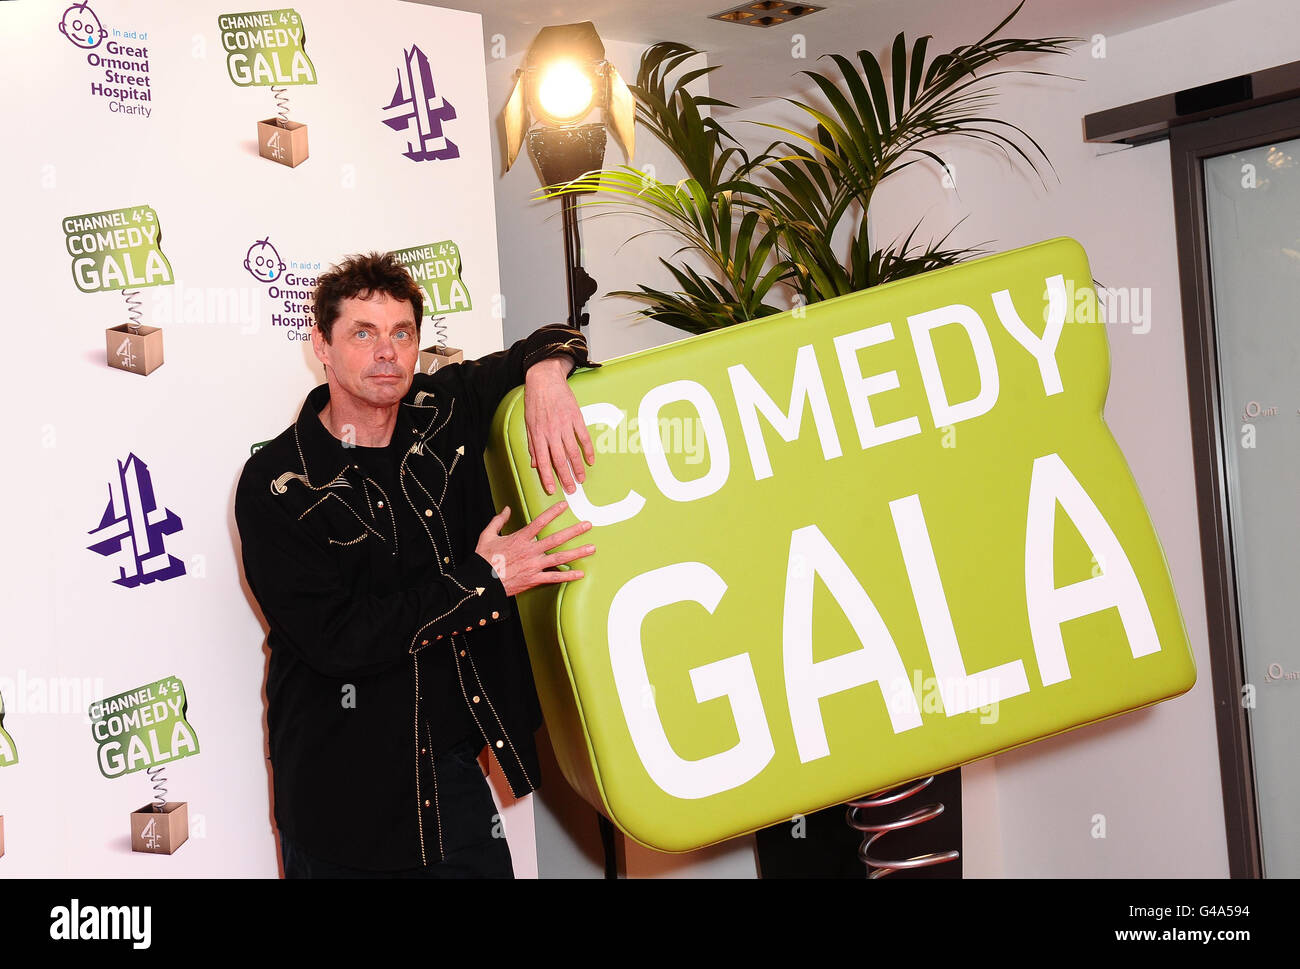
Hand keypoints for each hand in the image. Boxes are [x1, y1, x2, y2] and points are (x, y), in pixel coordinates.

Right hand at [474, 499, 593, 596]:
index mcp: (519, 538)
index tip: (564, 505)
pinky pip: (554, 578)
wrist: (481, 583)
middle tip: (588, 525)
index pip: (540, 522)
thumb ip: (498, 521)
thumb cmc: (483, 559)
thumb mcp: (487, 535)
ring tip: (591, 548)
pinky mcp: (534, 579)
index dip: (553, 512)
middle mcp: (529, 551)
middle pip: (556, 539)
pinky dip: (568, 576)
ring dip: (577, 553)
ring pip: (559, 558)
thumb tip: (507, 509)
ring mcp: (533, 566)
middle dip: (574, 531)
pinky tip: (580, 574)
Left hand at [524, 356, 594, 494]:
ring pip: (572, 451)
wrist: (544, 379)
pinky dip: (588, 450)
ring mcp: (564, 424)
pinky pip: (583, 437)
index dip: (547, 477)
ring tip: (581, 479)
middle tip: (572, 490)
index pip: (543, 461)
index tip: (552, 490)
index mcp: (538, 434)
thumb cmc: (535, 401)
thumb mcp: (528, 423)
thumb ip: (533, 445)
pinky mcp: (576, 417)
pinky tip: (590, 460)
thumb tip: (535, 463)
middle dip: (565, 477)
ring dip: (577, 467)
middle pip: (559, 459)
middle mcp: (551, 432)